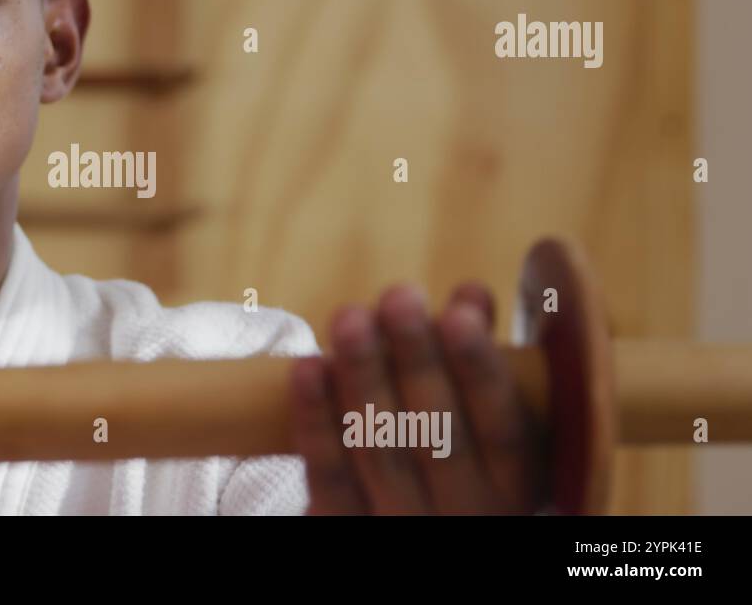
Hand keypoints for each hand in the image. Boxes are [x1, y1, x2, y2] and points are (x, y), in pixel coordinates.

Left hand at [290, 282, 548, 513]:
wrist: (417, 522)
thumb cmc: (459, 457)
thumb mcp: (487, 423)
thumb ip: (479, 359)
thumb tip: (471, 295)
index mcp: (515, 486)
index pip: (502, 429)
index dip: (479, 370)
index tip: (458, 314)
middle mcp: (464, 512)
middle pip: (436, 435)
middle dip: (416, 360)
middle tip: (399, 297)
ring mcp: (402, 524)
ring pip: (380, 450)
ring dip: (363, 376)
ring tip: (351, 316)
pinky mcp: (346, 527)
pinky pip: (328, 476)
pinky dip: (316, 419)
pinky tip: (307, 367)